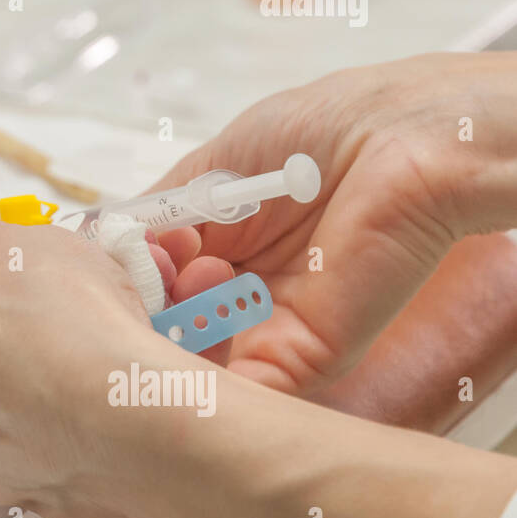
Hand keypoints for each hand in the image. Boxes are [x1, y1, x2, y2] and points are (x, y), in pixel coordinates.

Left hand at [0, 212, 225, 517]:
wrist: (132, 413)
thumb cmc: (60, 315)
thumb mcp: (1, 236)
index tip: (27, 291)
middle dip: (9, 347)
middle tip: (62, 324)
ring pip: (11, 418)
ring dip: (40, 395)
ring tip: (91, 368)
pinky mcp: (44, 503)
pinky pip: (57, 458)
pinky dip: (75, 438)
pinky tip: (103, 411)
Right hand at [151, 52, 516, 394]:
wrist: (405, 140)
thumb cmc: (322, 130)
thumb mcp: (216, 165)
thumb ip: (164, 211)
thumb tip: (112, 244)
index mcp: (222, 243)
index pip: (154, 280)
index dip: (131, 271)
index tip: (124, 255)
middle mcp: (241, 289)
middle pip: (167, 324)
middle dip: (148, 302)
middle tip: (161, 269)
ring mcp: (269, 325)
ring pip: (193, 357)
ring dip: (174, 326)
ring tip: (195, 276)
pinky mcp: (302, 354)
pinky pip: (239, 387)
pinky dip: (198, 375)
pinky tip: (186, 333)